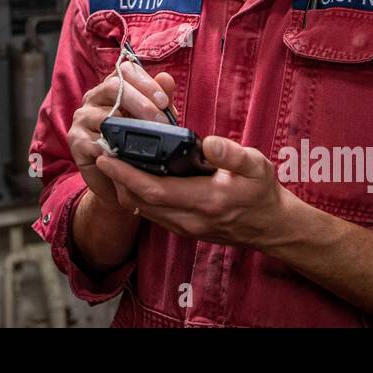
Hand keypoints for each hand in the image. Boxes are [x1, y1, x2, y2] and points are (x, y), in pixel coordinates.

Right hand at [68, 63, 175, 205]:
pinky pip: (94, 141)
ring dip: (130, 128)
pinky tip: (126, 156)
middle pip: (113, 86)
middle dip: (141, 103)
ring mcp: (82, 117)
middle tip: (161, 122)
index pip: (126, 70)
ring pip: (104, 114)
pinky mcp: (76, 140)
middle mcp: (94, 97)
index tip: (164, 102)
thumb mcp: (152, 121)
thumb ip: (160, 100)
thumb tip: (166, 77)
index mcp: (113, 87)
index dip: (146, 82)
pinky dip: (113, 149)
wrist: (116, 179)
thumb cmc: (133, 144)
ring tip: (148, 140)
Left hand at [96, 134, 289, 246]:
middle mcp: (189, 219)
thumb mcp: (256, 166)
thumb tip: (208, 143)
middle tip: (100, 152)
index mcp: (205, 200)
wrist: (272, 227)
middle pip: (139, 201)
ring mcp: (184, 227)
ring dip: (123, 187)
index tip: (106, 156)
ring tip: (111, 161)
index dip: (125, 174)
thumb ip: (232, 154)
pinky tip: (132, 176)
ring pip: (142, 209)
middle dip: (115, 178)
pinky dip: (136, 196)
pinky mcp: (183, 229)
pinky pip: (151, 213)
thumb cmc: (263, 192)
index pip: (154, 189)